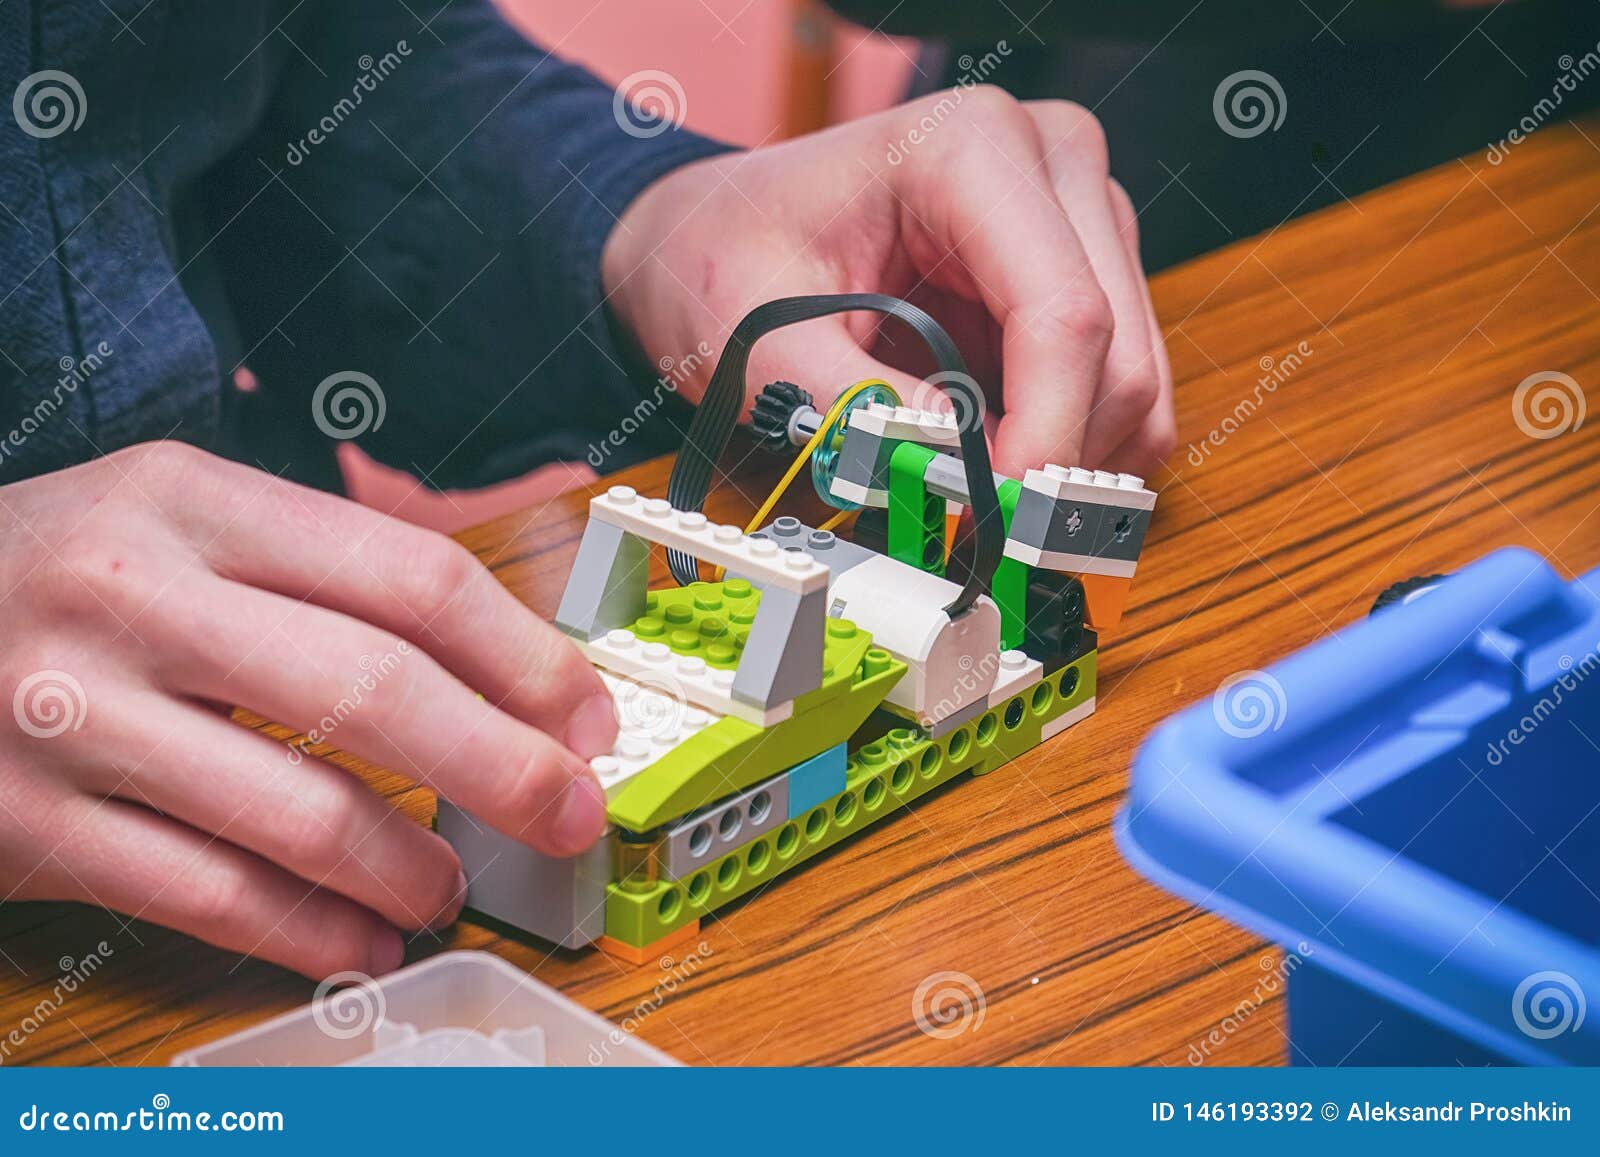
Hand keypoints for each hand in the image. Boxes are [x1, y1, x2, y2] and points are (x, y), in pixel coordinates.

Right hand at [0, 443, 614, 979]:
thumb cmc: (57, 574)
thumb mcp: (177, 524)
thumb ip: (320, 580)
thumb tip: (498, 679)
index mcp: (195, 502)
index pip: (412, 577)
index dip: (525, 659)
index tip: (586, 719)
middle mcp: (131, 595)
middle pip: (375, 691)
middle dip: (504, 769)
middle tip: (568, 815)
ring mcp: (68, 714)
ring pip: (297, 811)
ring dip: (407, 868)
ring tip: (448, 889)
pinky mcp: (24, 826)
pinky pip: (208, 895)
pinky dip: (309, 934)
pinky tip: (360, 945)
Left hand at [603, 88, 1174, 478]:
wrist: (721, 230)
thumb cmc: (731, 256)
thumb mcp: (761, 336)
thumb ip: (854, 404)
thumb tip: (955, 473)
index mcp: (972, 148)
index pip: (1062, 313)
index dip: (1043, 437)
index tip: (996, 518)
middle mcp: (1053, 167)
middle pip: (1118, 352)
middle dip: (1055, 461)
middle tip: (980, 531)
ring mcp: (1083, 218)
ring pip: (1136, 382)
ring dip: (1066, 463)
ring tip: (969, 490)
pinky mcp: (1091, 273)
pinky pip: (1124, 394)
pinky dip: (1071, 451)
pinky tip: (995, 461)